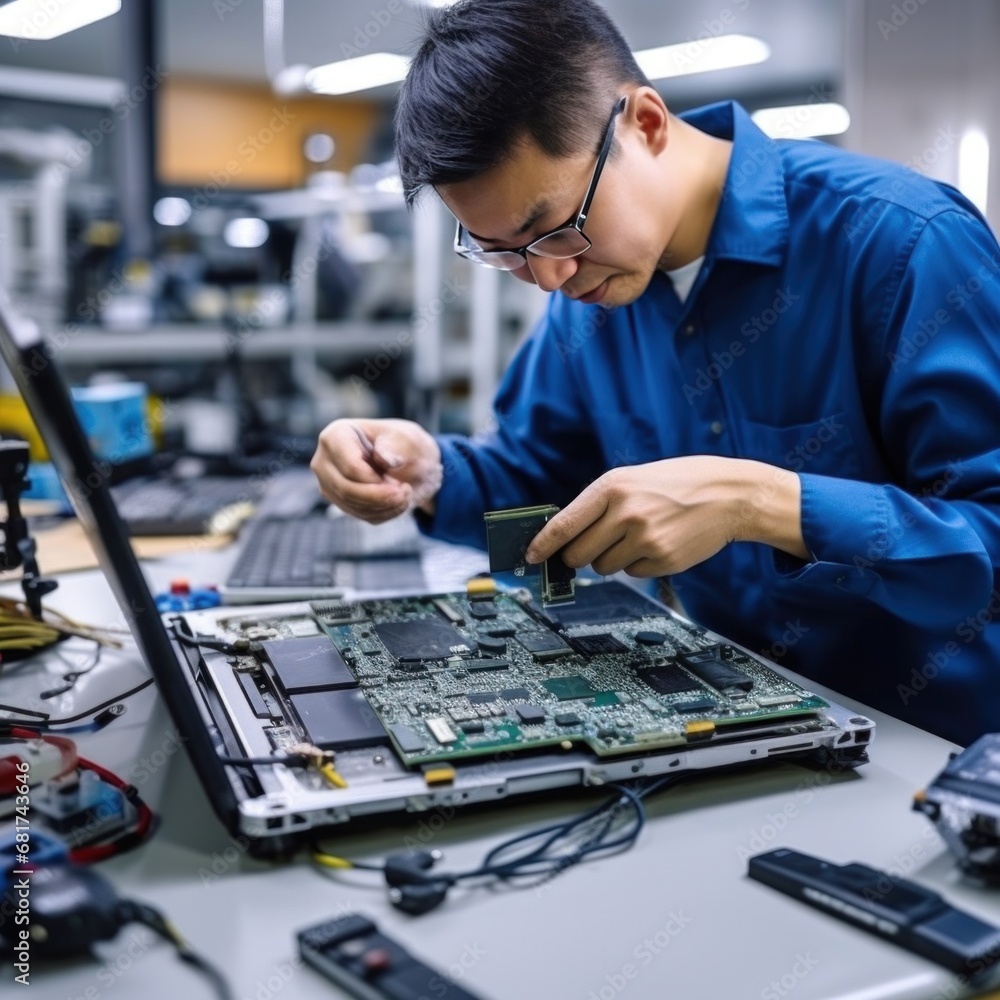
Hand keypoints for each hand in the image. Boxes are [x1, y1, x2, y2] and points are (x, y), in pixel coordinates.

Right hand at [310, 418, 442, 523]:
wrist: (410, 461)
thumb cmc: (405, 445)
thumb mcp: (409, 439)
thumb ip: (397, 446)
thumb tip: (381, 457)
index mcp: (336, 434)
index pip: (350, 467)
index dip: (377, 481)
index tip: (401, 484)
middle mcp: (324, 458)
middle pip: (345, 489)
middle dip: (380, 497)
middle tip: (405, 494)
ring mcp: (327, 481)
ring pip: (350, 504)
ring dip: (384, 505)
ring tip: (405, 494)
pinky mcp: (337, 499)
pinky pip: (357, 514)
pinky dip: (382, 512)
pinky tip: (398, 501)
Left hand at [524, 456, 806, 576]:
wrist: (730, 494)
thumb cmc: (679, 483)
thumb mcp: (634, 479)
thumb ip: (599, 504)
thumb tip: (564, 536)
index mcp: (612, 486)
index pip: (564, 524)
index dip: (542, 545)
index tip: (530, 557)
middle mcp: (625, 513)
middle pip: (578, 554)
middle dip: (579, 556)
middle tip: (597, 544)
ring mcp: (644, 539)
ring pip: (604, 567)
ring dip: (613, 558)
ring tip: (639, 535)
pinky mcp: (663, 560)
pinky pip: (632, 573)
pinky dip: (639, 564)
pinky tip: (659, 543)